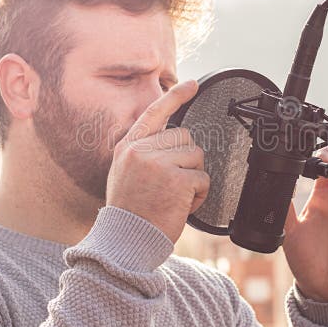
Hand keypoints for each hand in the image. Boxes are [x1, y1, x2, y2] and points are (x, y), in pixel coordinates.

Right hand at [106, 80, 209, 242]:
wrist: (124, 242)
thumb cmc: (130, 214)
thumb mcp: (125, 174)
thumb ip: (144, 153)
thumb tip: (173, 139)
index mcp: (128, 147)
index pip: (155, 112)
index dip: (175, 96)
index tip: (192, 84)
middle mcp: (141, 150)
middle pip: (185, 137)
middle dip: (186, 161)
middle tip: (170, 186)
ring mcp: (158, 163)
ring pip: (196, 156)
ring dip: (193, 179)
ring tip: (173, 197)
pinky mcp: (176, 179)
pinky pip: (203, 178)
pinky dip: (198, 195)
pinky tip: (180, 206)